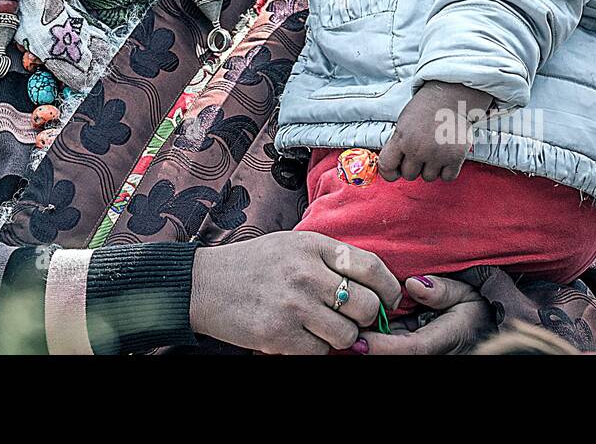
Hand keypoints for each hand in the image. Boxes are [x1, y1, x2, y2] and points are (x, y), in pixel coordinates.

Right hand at [189, 231, 402, 353]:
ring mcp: (293, 306)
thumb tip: (374, 286)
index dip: (389, 287)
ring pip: (347, 335)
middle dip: (366, 316)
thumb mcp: (293, 245)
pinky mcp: (280, 335)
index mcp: (312, 246)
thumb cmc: (255, 264)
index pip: (370, 266)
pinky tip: (299, 333)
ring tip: (321, 325)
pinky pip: (320, 351)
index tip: (390, 298)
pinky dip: (315, 347)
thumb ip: (330, 259)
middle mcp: (305, 273)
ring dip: (341, 336)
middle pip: (365, 305)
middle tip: (353, 316)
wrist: (206, 284)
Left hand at [356, 274, 490, 353]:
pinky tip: (360, 325)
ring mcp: (423, 351)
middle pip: (395, 354)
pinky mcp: (416, 347)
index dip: (383, 347)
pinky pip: (395, 345)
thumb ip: (441, 290)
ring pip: (393, 350)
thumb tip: (413, 284)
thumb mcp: (465, 293)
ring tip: (347, 324)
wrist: (485, 326)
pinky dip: (378, 337)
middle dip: (370, 345)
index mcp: (443, 339)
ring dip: (371, 341)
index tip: (360, 340)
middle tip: (344, 330)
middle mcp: (432, 351)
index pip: (409, 349)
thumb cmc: (476, 307)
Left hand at [378, 80, 493, 181]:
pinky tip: (446, 156)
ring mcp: (437, 155)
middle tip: (421, 152)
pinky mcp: (455, 157)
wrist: (451, 97)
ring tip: (435, 151)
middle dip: (414, 166)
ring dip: (431, 168)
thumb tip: (395, 166)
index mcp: (402, 138)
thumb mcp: (403, 122)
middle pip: (409, 175)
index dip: (390, 172)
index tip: (395, 171)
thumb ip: (398, 144)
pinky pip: (447, 177)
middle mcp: (418, 149)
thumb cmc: (426, 109)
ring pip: (428, 178)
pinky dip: (448, 170)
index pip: (387, 166)